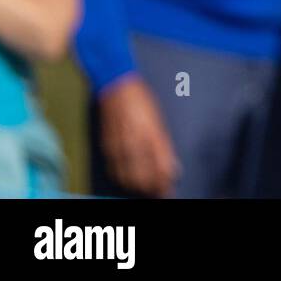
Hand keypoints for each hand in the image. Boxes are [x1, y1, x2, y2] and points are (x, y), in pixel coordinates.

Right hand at [98, 74, 179, 196]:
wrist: (117, 88)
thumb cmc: (142, 102)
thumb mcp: (158, 121)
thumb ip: (164, 146)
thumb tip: (173, 167)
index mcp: (152, 135)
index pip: (161, 168)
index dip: (165, 182)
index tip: (169, 189)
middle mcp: (136, 144)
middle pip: (145, 177)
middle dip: (153, 187)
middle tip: (160, 191)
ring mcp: (120, 147)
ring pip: (129, 177)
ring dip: (139, 186)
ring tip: (146, 188)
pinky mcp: (107, 147)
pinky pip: (115, 171)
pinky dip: (123, 179)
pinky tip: (129, 180)